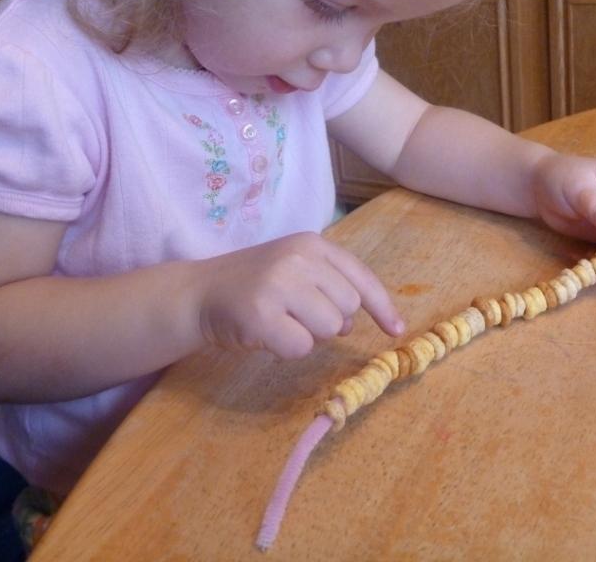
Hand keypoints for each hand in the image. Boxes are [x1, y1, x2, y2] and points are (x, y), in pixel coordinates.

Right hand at [196, 232, 403, 359]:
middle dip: (329, 321)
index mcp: (311, 244)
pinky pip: (301, 348)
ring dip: (308, 336)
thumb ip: (329, 285)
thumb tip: (357, 321)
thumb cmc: (254, 284)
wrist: (199, 292)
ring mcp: (278, 285)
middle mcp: (297, 258)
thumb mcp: (294, 268)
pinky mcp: (261, 315)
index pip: (360, 277)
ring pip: (328, 330)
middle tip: (296, 315)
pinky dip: (287, 350)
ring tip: (280, 322)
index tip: (396, 330)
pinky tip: (266, 335)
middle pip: (347, 309)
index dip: (382, 307)